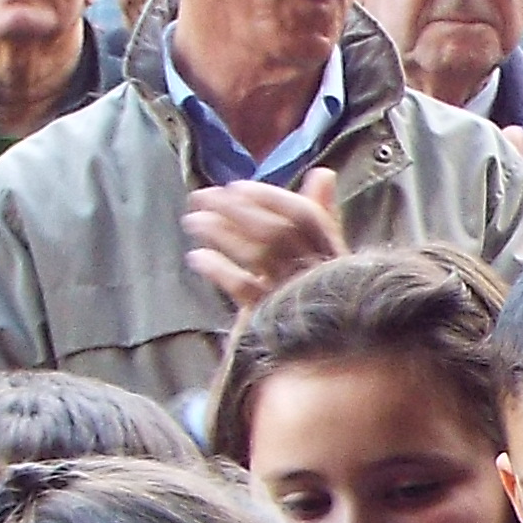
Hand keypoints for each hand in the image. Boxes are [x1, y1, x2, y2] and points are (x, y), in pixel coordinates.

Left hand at [182, 180, 344, 310]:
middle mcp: (315, 269)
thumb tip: (324, 173)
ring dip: (221, 233)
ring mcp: (292, 293)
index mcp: (331, 251)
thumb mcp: (327, 252)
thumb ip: (322, 213)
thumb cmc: (321, 292)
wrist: (323, 350)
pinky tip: (197, 257)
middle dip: (234, 209)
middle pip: (275, 231)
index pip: (303, 216)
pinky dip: (217, 269)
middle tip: (200, 196)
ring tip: (192, 221)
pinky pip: (242, 288)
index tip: (236, 186)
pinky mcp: (271, 317)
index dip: (269, 197)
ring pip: (257, 255)